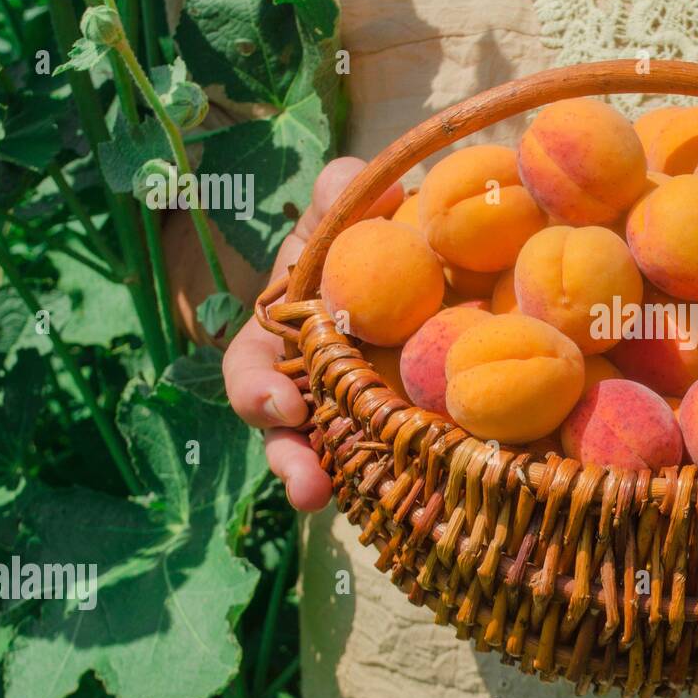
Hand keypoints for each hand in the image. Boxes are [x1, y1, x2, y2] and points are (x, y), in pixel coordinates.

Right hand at [224, 158, 403, 510]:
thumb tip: (356, 186)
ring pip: (346, 460)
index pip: (253, 372)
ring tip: (367, 511)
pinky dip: (421, 483)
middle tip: (311, 487)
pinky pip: (413, 463)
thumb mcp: (349, 210)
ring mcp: (365, 414)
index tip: (282, 406)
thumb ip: (343, 196)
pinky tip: (444, 503)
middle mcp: (317, 385)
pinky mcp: (415, 430)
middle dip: (296, 463)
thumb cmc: (373, 235)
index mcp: (287, 337)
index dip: (258, 393)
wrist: (436, 261)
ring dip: (354, 486)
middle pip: (293, 436)